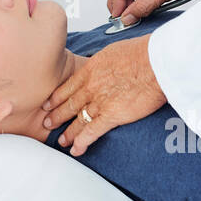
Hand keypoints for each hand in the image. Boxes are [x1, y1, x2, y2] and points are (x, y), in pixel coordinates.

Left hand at [41, 34, 166, 155]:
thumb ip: (105, 62)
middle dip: (56, 116)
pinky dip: (83, 142)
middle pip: (69, 104)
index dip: (56, 98)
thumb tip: (108, 64)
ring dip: (68, 132)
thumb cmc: (141, 53)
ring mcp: (99, 102)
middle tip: (47, 123)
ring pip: (78, 120)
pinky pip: (92, 132)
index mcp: (91, 70)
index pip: (67, 87)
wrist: (154, 62)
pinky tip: (76, 150)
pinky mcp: (111, 116)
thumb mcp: (114, 51)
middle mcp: (90, 87)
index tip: (47, 104)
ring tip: (61, 141)